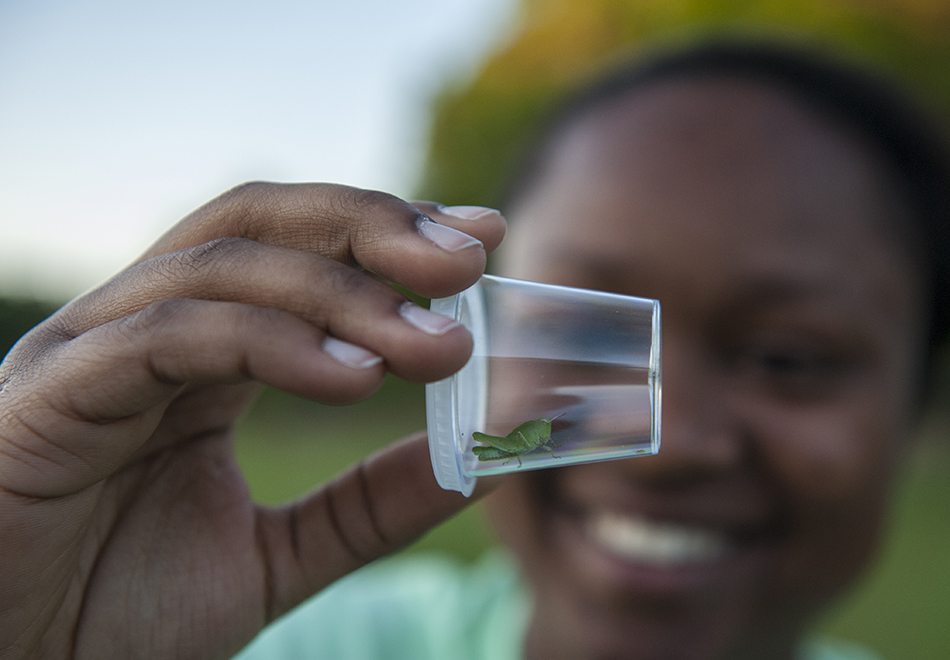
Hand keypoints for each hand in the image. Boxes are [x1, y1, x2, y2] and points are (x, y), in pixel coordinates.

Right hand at [0, 183, 505, 659]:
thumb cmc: (117, 616)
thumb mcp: (278, 555)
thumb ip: (369, 504)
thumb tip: (477, 460)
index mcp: (198, 357)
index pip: (298, 252)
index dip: (388, 234)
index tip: (483, 239)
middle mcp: (143, 331)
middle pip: (262, 226)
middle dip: (371, 231)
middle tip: (466, 261)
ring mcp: (90, 352)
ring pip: (224, 269)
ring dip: (343, 295)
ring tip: (435, 346)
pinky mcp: (47, 394)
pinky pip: (166, 336)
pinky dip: (267, 341)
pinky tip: (352, 377)